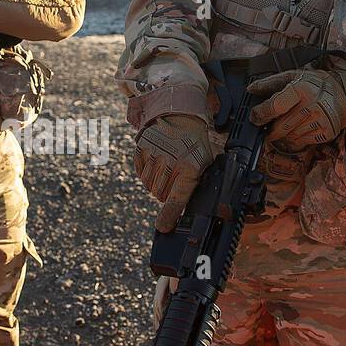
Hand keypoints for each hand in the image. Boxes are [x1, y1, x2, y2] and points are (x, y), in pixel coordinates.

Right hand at [134, 114, 215, 231]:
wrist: (180, 118)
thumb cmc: (195, 146)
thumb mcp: (204, 165)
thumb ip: (195, 187)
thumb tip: (184, 212)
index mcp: (189, 168)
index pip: (177, 199)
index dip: (169, 216)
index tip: (163, 228)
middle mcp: (169, 162)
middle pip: (161, 195)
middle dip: (167, 193)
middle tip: (175, 179)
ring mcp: (153, 156)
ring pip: (149, 187)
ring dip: (157, 184)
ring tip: (167, 169)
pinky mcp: (141, 150)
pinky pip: (140, 175)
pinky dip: (148, 174)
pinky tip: (157, 163)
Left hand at [249, 69, 345, 149]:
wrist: (343, 95)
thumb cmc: (314, 84)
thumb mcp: (293, 76)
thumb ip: (270, 83)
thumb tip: (251, 89)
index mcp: (302, 89)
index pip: (275, 106)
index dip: (261, 114)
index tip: (255, 117)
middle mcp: (312, 106)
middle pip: (281, 127)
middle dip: (270, 129)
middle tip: (266, 126)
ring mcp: (320, 121)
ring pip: (289, 137)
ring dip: (282, 135)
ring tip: (286, 124)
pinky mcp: (325, 133)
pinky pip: (301, 142)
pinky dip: (294, 138)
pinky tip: (298, 128)